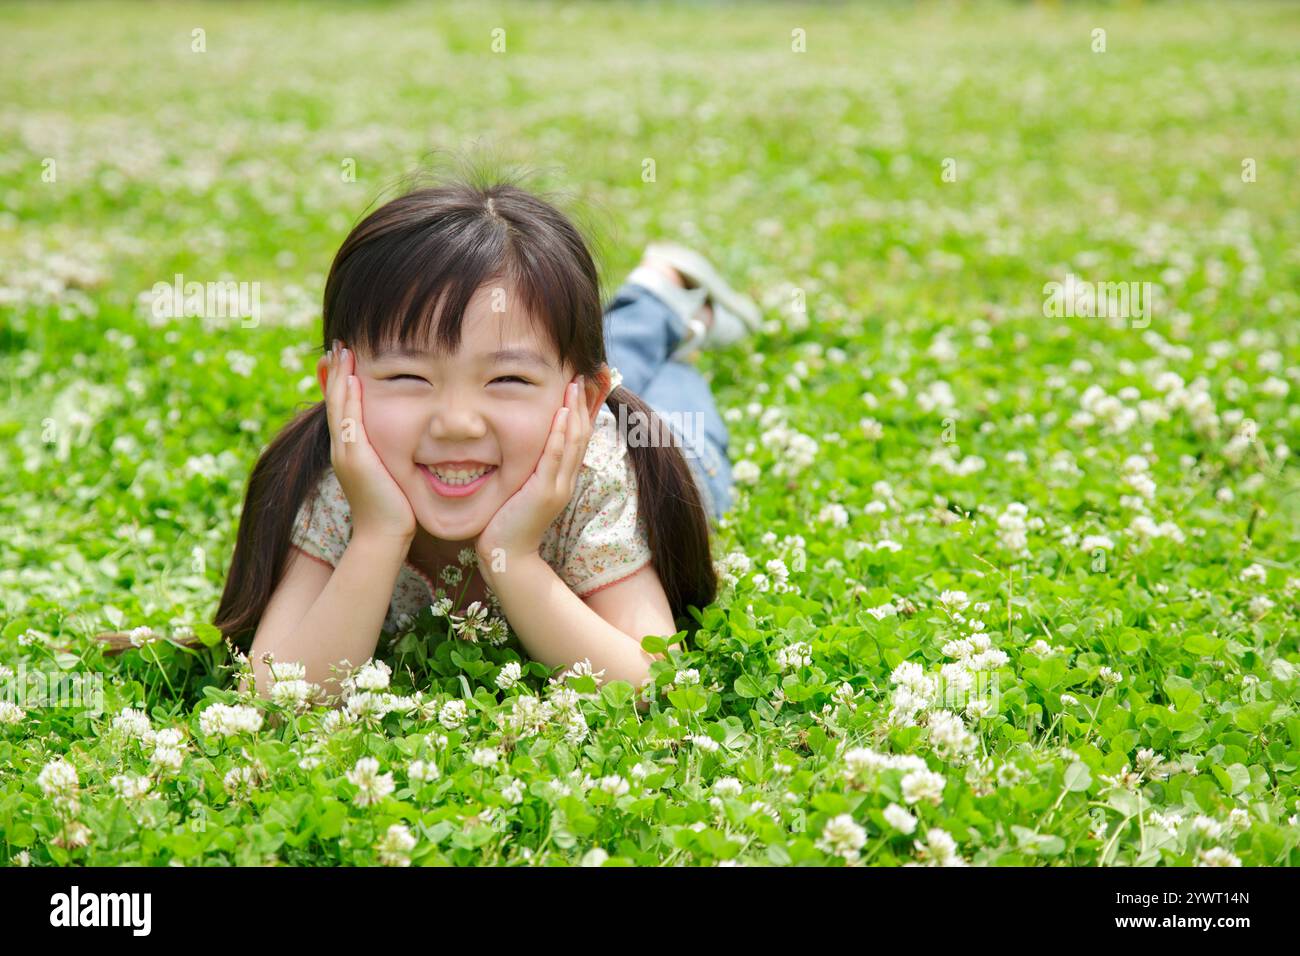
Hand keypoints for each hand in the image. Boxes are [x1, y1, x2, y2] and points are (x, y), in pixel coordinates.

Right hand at [319, 340, 416, 541]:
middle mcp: (341, 448)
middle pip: (335, 401)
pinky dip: (348, 395)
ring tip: (342, 349)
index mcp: (349, 451)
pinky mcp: (354, 456)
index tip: (345, 359)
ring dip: (340, 375)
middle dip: (337, 371)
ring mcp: (345, 451)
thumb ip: (388, 458)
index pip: (343, 409)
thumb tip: (399, 448)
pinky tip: (353, 375)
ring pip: (339, 405)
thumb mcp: (388, 476)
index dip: (342, 383)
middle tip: (338, 344)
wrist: (383, 536)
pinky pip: (348, 418)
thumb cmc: (392, 510)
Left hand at [476, 375, 592, 570]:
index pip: (576, 438)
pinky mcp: (545, 492)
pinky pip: (555, 457)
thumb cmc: (506, 523)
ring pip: (573, 442)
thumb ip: (526, 469)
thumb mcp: (521, 490)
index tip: (578, 386)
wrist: (507, 556)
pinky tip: (562, 413)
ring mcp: (558, 486)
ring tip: (574, 385)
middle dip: (582, 404)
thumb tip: (520, 447)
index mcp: (562, 478)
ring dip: (574, 411)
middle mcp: (565, 480)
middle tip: (581, 376)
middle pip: (581, 435)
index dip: (580, 411)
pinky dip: (559, 434)